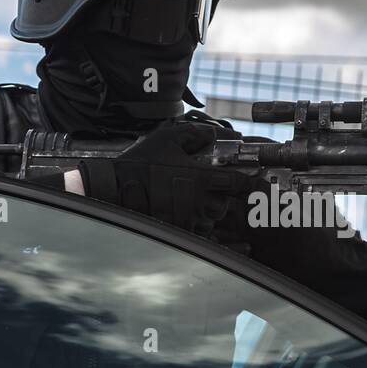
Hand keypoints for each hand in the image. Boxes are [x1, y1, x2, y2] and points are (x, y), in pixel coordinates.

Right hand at [88, 120, 248, 236]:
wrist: (114, 187)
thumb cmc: (140, 163)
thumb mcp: (167, 138)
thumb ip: (194, 133)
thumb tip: (213, 133)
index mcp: (201, 177)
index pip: (236, 182)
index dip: (247, 182)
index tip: (252, 181)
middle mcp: (199, 201)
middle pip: (224, 205)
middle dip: (219, 198)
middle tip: (206, 190)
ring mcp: (189, 219)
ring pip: (210, 220)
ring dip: (206, 213)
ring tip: (190, 202)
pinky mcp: (177, 231)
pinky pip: (197, 233)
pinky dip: (196, 226)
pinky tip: (188, 218)